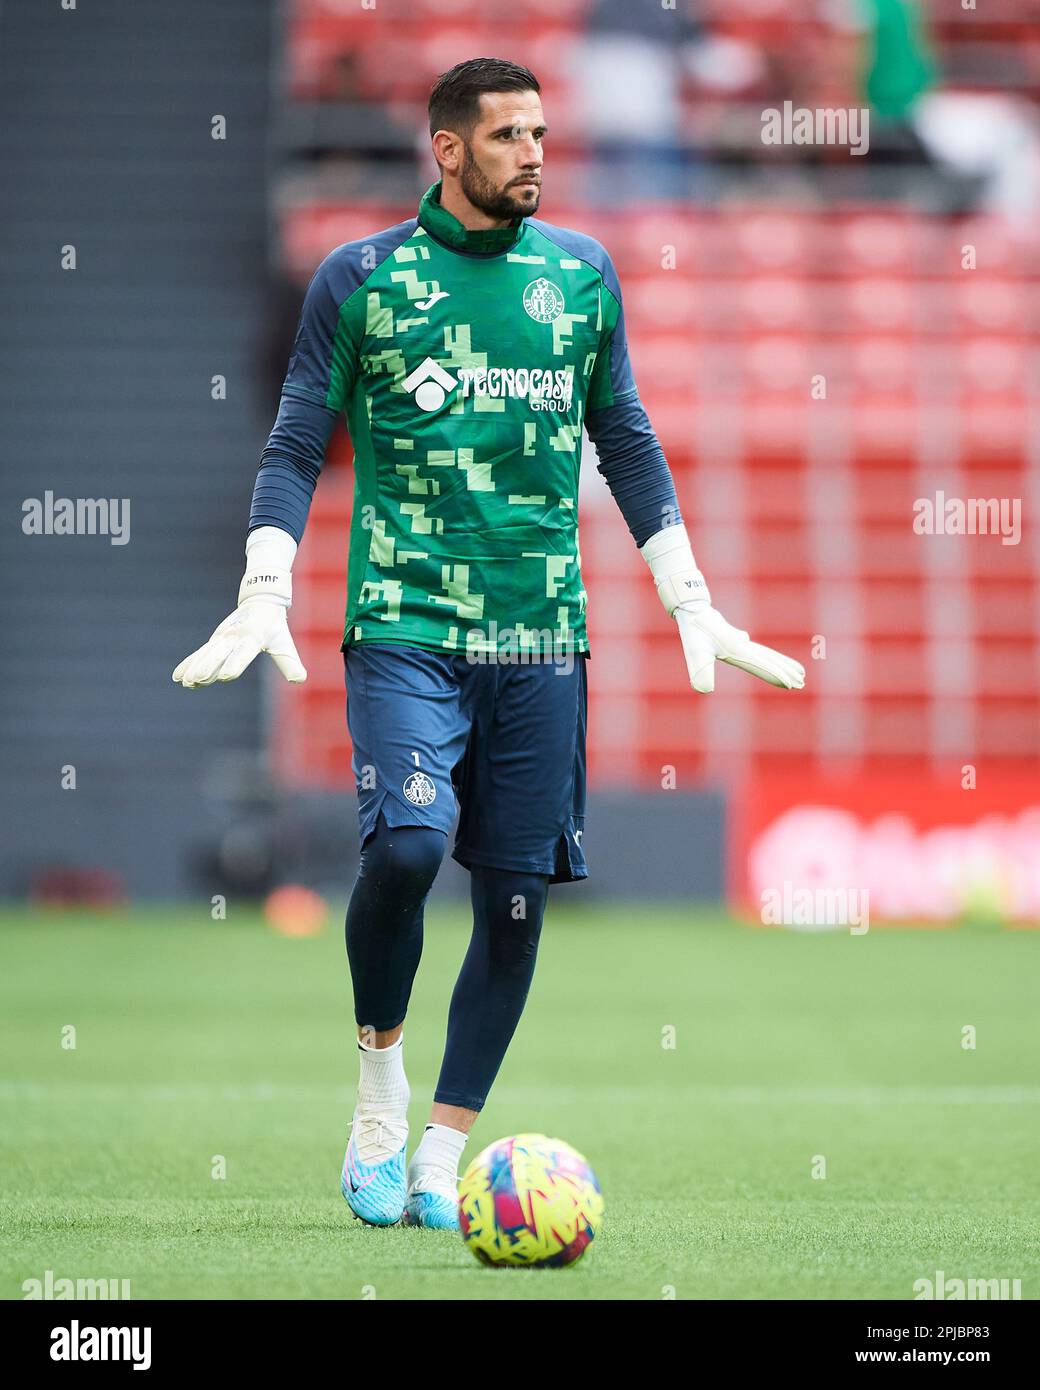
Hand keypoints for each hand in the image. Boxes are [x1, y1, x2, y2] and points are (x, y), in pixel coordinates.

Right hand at [172, 597, 306, 688]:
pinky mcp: (215, 641)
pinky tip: (178, 677)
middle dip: (208, 666)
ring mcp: (222, 639)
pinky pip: (200, 653)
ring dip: (195, 668)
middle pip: (219, 654)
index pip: (243, 653)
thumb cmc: (274, 626)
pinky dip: (189, 663)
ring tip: (185, 682)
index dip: (235, 664)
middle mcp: (234, 637)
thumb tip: (300, 679)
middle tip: (197, 679)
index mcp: (252, 637)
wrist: (259, 601)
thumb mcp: (284, 643)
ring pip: (206, 654)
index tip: (225, 676)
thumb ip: (290, 662)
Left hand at [675, 604, 804, 693]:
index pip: (763, 666)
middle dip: (786, 671)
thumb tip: (705, 690)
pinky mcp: (734, 639)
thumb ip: (701, 670)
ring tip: (796, 671)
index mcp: (739, 650)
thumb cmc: (693, 632)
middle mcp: (743, 646)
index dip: (777, 675)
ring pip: (766, 654)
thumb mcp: (695, 653)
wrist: (693, 609)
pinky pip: (756, 650)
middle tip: (802, 681)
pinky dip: (767, 656)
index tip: (792, 684)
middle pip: (770, 660)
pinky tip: (753, 648)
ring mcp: (740, 641)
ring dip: (780, 663)